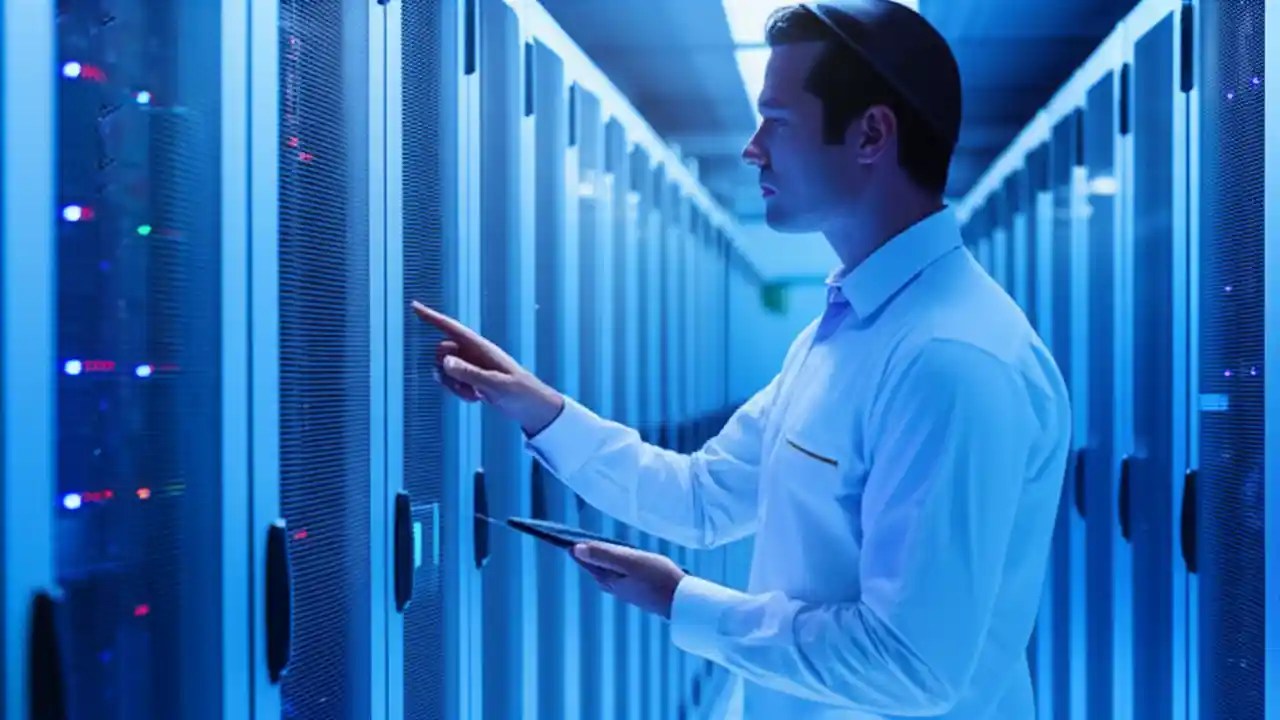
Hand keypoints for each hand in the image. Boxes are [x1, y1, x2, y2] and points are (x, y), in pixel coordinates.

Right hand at [412, 301, 564, 435]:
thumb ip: (470, 374)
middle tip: (466, 386)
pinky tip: (477, 400)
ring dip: (453, 385)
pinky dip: (459, 393)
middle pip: (442, 353)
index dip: (432, 317)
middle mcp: (475, 354)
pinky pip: (453, 383)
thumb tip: (444, 361)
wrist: (533, 409)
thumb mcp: (496, 386)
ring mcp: (473, 367)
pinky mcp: (473, 380)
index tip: (414, 306)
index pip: (452, 329)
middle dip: (445, 370)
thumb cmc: (521, 393)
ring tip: (475, 396)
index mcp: (482, 348)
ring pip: (445, 370)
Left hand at [572, 542, 687, 619]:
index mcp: (609, 580)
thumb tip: (575, 549)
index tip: (566, 540)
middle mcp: (615, 588)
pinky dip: (616, 569)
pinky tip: (623, 566)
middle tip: (578, 544)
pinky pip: (621, 578)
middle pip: (596, 570)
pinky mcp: (639, 593)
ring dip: (602, 563)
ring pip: (609, 575)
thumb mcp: (630, 561)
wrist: (682, 601)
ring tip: (598, 552)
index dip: (578, 550)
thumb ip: (604, 554)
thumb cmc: (657, 577)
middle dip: (588, 557)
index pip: (587, 562)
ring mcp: (628, 592)